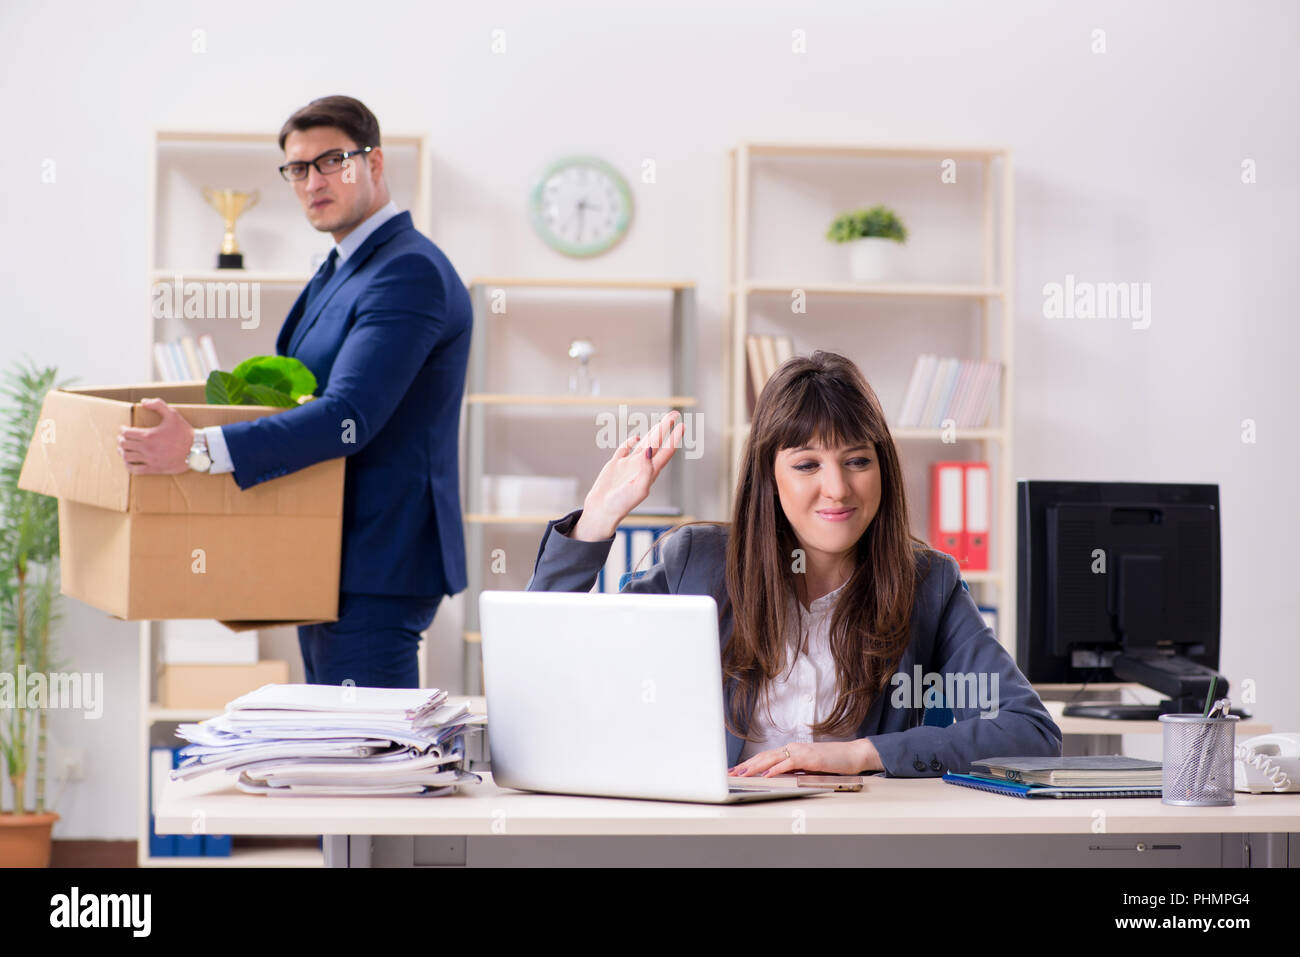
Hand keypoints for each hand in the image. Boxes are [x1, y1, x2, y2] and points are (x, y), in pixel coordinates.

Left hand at [117, 398, 193, 474]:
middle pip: (124, 444)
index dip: (123, 430)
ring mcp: (149, 460)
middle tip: (122, 438)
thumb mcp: (173, 414)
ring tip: (123, 449)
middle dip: (121, 440)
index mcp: (148, 435)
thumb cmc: (184, 432)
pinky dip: (128, 466)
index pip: (126, 433)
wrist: (197, 450)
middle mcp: (146, 448)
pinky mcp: (154, 469)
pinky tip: (129, 462)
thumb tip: (143, 402)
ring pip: (127, 457)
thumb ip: (158, 405)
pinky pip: (135, 470)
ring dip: (122, 452)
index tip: (124, 428)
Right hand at [571, 410, 684, 540]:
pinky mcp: (615, 465)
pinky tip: (637, 438)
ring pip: (644, 443)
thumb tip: (650, 449)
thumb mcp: (638, 488)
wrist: (601, 510)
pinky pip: (624, 449)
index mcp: (650, 472)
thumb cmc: (621, 504)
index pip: (666, 451)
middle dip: (666, 429)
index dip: (674, 439)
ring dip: (653, 432)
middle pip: (657, 443)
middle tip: (675, 414)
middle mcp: (642, 466)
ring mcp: (628, 465)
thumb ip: (646, 469)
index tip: (683, 426)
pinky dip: (630, 442)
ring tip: (662, 421)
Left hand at [729, 739, 881, 776]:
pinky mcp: (809, 758)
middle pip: (763, 757)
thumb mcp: (808, 767)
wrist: (852, 755)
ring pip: (771, 759)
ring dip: (755, 767)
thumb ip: (793, 770)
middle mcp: (792, 748)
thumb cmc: (832, 762)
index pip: (765, 757)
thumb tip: (777, 777)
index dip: (749, 764)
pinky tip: (766, 774)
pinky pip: (788, 763)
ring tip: (741, 774)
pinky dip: (776, 769)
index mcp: (791, 751)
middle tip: (730, 773)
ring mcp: (800, 752)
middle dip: (745, 766)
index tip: (736, 771)